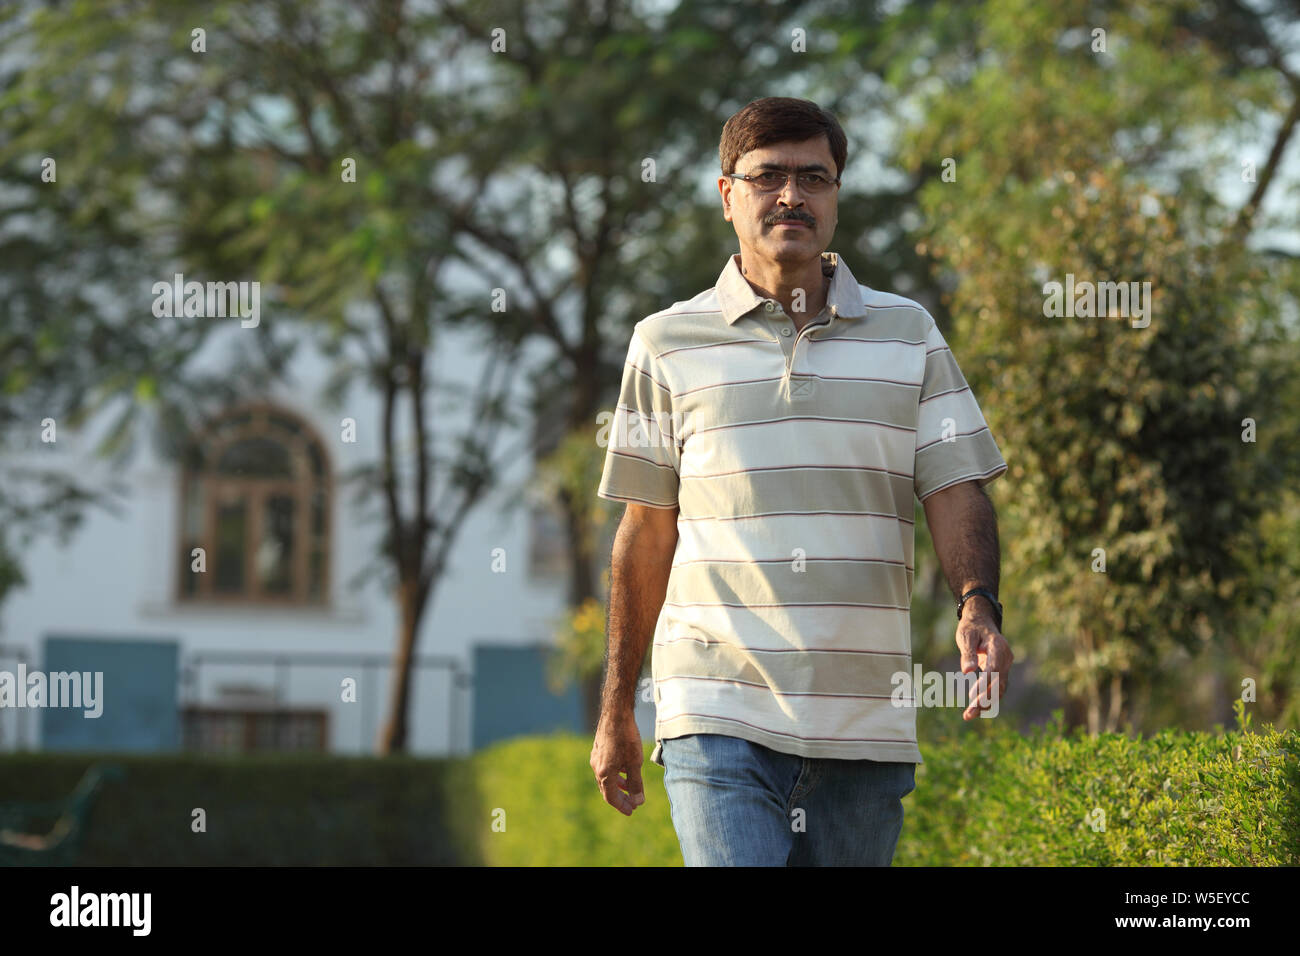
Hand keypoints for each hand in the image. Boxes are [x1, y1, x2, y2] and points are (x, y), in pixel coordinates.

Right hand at [590, 710, 645, 815]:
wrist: (616, 712)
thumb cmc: (627, 737)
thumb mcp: (635, 763)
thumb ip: (636, 784)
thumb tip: (638, 802)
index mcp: (605, 773)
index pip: (611, 797)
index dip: (622, 806)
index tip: (632, 811)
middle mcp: (597, 767)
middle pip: (607, 789)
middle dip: (620, 798)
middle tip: (632, 804)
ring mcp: (596, 757)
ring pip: (606, 778)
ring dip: (618, 785)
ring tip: (630, 788)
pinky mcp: (598, 748)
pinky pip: (605, 767)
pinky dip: (615, 774)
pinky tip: (624, 769)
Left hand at [956, 604, 1011, 719]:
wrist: (981, 622)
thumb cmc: (971, 628)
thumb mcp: (966, 637)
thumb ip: (968, 654)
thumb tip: (967, 672)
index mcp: (998, 647)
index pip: (994, 669)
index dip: (985, 684)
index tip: (974, 698)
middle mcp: (1006, 658)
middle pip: (998, 683)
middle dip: (985, 700)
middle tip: (969, 714)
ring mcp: (1006, 665)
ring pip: (999, 689)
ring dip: (986, 703)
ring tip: (969, 715)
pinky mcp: (1001, 671)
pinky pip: (997, 687)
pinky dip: (988, 698)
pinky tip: (976, 709)